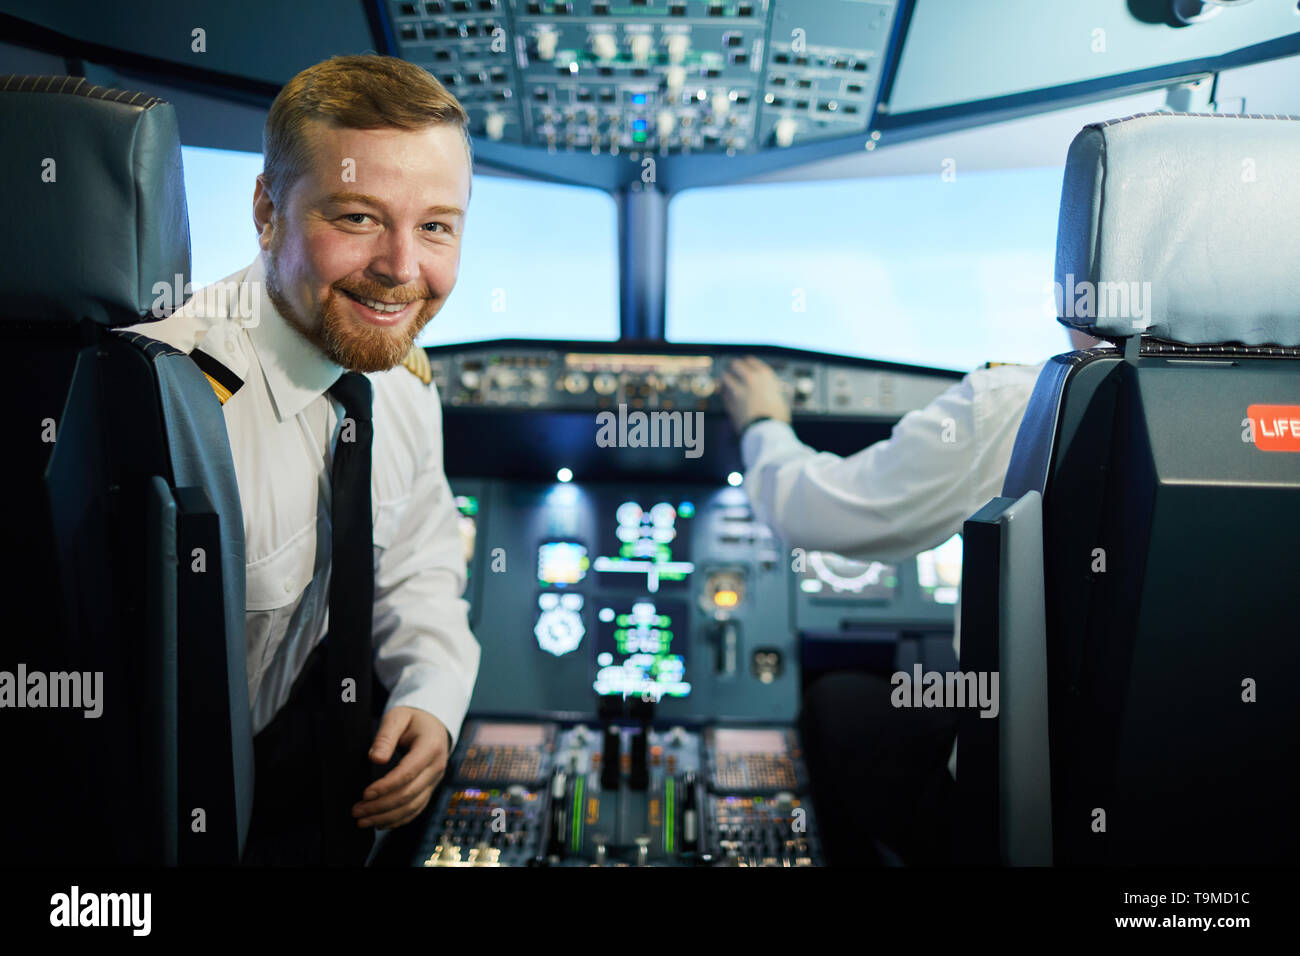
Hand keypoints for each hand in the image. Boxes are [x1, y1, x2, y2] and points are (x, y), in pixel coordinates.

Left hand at [352, 706, 449, 829]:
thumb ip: (386, 736)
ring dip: (387, 817)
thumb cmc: (412, 720)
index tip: (365, 794)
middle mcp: (437, 767)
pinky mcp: (430, 789)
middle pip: (409, 794)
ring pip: (412, 806)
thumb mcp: (398, 717)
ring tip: (363, 821)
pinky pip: (416, 809)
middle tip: (356, 811)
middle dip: (381, 806)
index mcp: (431, 747)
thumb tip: (375, 758)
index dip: (386, 786)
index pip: (408, 773)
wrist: (433, 726)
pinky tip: (380, 823)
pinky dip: (398, 819)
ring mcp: (435, 780)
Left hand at [720, 356, 791, 433]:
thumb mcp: (780, 398)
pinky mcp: (729, 401)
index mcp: (765, 375)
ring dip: (726, 379)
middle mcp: (750, 378)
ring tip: (727, 382)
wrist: (766, 431)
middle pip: (735, 364)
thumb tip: (769, 389)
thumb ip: (771, 389)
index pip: (751, 361)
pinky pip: (723, 392)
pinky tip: (726, 395)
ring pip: (726, 376)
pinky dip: (724, 392)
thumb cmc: (777, 416)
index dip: (747, 363)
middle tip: (733, 370)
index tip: (745, 365)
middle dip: (734, 368)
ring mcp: (737, 389)